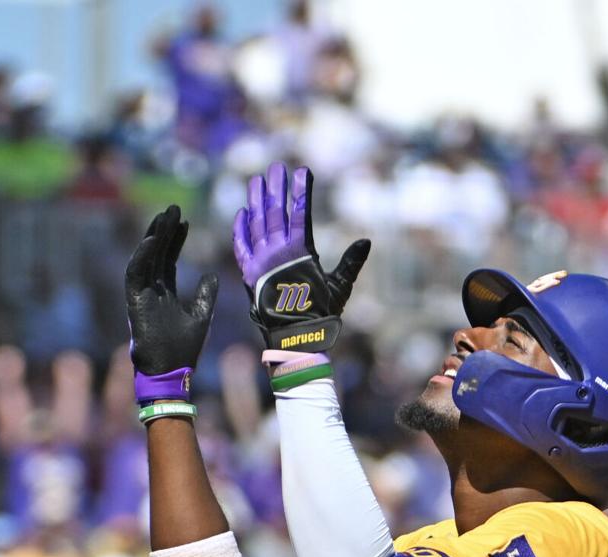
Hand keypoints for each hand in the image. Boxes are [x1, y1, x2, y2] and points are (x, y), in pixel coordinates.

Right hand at [125, 204, 218, 381]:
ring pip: (146, 258)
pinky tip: (153, 239)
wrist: (171, 370)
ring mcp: (142, 294)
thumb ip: (205, 295)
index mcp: (165, 292)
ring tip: (165, 216)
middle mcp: (152, 290)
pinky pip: (136, 273)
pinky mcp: (134, 300)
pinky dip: (143, 256)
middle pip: (157, 254)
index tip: (185, 221)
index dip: (176, 240)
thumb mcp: (201, 316)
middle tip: (174, 208)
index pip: (169, 259)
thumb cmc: (184, 349)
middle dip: (165, 231)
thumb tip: (212, 274)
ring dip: (154, 236)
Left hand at [233, 162, 369, 352]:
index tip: (302, 171)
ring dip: (256, 200)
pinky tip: (241, 213)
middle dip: (276, 187)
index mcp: (301, 251)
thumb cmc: (320, 314)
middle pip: (276, 211)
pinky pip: (241, 246)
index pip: (300, 212)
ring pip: (256, 223)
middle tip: (276, 168)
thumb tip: (366, 241)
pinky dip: (240, 229)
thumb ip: (351, 262)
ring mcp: (261, 261)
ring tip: (256, 180)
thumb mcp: (340, 287)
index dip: (301, 190)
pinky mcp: (248, 273)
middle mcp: (278, 252)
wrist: (294, 338)